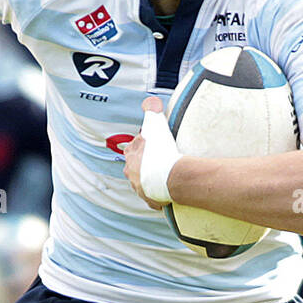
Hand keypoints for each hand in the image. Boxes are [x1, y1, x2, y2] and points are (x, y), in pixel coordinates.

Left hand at [122, 95, 173, 209]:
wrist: (171, 177)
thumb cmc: (161, 151)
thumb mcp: (155, 124)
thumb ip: (151, 109)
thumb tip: (150, 102)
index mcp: (131, 157)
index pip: (134, 149)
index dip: (145, 146)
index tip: (155, 146)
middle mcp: (132, 174)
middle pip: (138, 168)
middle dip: (147, 165)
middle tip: (162, 161)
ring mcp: (141, 190)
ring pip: (146, 184)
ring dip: (154, 180)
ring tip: (167, 176)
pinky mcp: (152, 201)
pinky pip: (156, 197)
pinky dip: (163, 194)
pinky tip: (171, 189)